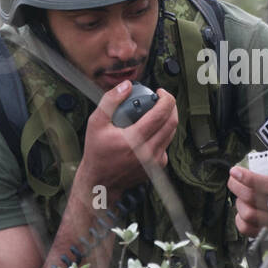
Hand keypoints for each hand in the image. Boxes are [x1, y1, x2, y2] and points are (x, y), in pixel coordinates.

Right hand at [81, 81, 177, 198]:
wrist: (100, 181)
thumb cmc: (97, 153)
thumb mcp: (96, 123)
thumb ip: (110, 101)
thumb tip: (127, 86)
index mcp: (135, 140)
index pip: (161, 114)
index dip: (166, 99)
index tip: (160, 92)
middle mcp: (148, 151)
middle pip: (172, 123)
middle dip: (170, 106)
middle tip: (161, 99)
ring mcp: (155, 161)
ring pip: (171, 133)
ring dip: (168, 119)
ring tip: (157, 111)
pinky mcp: (157, 166)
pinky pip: (166, 144)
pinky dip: (162, 134)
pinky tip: (151, 131)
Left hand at [226, 124, 267, 236]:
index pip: (266, 185)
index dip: (247, 178)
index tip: (234, 170)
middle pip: (253, 199)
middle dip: (237, 187)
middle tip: (233, 178)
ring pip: (248, 216)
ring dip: (238, 202)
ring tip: (239, 193)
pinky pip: (249, 231)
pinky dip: (240, 221)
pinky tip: (243, 209)